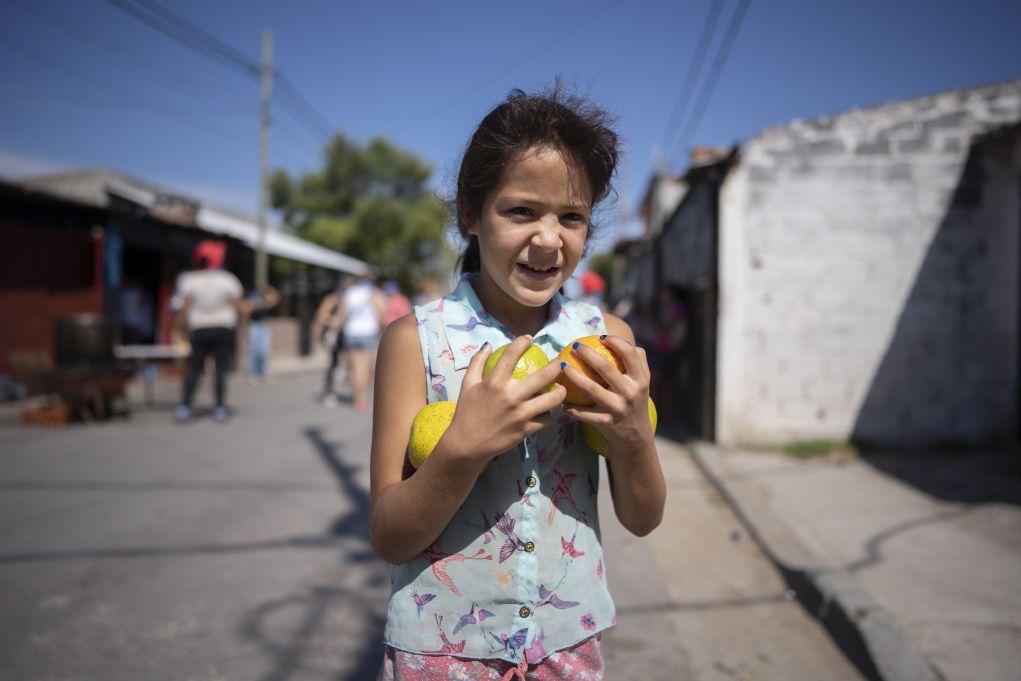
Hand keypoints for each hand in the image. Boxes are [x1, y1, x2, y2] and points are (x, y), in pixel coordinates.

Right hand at [443, 335, 565, 464]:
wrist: (467, 444)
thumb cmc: (466, 412)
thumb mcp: (467, 384)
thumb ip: (477, 362)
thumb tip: (488, 345)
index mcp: (494, 382)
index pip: (511, 355)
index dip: (522, 342)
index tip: (529, 338)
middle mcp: (511, 396)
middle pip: (543, 376)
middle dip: (555, 366)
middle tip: (557, 363)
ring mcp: (521, 414)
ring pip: (552, 399)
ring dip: (560, 391)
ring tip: (560, 387)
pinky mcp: (526, 430)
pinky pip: (546, 418)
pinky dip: (548, 412)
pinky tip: (547, 409)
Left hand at [561, 336, 653, 452]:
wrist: (635, 436)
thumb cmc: (635, 401)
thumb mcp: (642, 382)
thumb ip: (637, 361)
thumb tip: (618, 339)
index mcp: (641, 380)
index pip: (630, 353)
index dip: (615, 341)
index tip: (600, 337)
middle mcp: (630, 393)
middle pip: (606, 368)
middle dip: (587, 354)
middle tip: (574, 347)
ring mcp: (617, 408)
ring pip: (591, 389)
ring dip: (573, 376)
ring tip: (562, 366)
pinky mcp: (606, 422)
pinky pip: (583, 413)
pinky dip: (571, 407)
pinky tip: (561, 399)